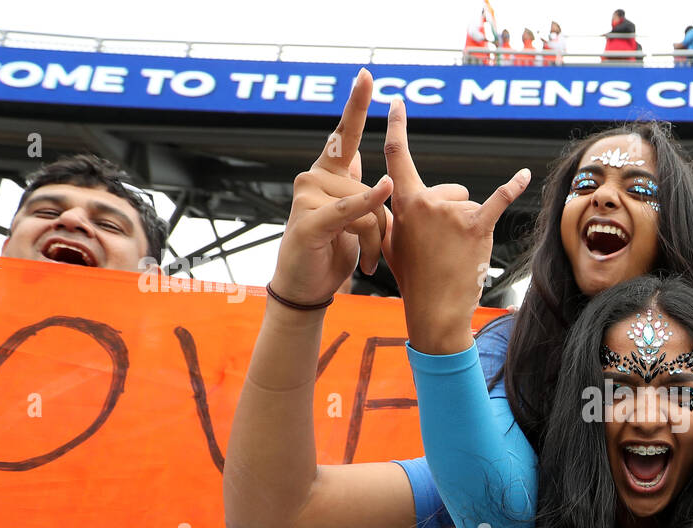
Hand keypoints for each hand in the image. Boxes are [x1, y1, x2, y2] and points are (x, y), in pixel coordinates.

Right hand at [270, 69, 392, 305]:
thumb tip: (382, 174)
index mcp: (328, 173)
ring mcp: (307, 196)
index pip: (343, 133)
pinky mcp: (308, 221)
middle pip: (371, 188)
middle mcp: (313, 177)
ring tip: (369, 264)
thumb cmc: (332, 251)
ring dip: (375, 241)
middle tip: (379, 257)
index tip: (367, 74)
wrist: (307, 287)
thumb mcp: (355, 218)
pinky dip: (368, 204)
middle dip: (384, 227)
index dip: (356, 104)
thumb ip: (362, 191)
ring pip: (365, 206)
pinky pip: (348, 210)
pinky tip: (386, 188)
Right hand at [382, 98, 530, 353]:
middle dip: (450, 213)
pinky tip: (523, 173)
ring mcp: (455, 213)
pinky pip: (498, 200)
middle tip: (441, 247)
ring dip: (466, 225)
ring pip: (468, 203)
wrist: (436, 309)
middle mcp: (429, 201)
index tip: (397, 104)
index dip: (396, 127)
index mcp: (404, 203)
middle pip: (450, 189)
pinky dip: (512, 187)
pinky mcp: (478, 226)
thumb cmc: (415, 279)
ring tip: (455, 253)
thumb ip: (392, 216)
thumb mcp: (392, 245)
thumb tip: (391, 203)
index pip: (397, 157)